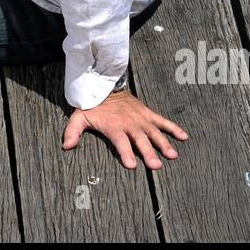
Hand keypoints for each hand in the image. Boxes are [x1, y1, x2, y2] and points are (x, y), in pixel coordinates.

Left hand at [62, 89, 187, 169]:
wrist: (104, 84)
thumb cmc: (92, 105)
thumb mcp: (79, 117)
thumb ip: (72, 132)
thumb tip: (66, 147)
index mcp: (114, 126)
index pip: (121, 142)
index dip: (126, 153)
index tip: (132, 164)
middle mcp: (129, 123)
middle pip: (140, 140)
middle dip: (148, 152)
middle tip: (156, 165)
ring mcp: (140, 118)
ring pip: (154, 132)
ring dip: (164, 144)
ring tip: (172, 155)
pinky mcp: (147, 113)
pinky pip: (162, 121)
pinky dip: (173, 128)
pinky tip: (184, 137)